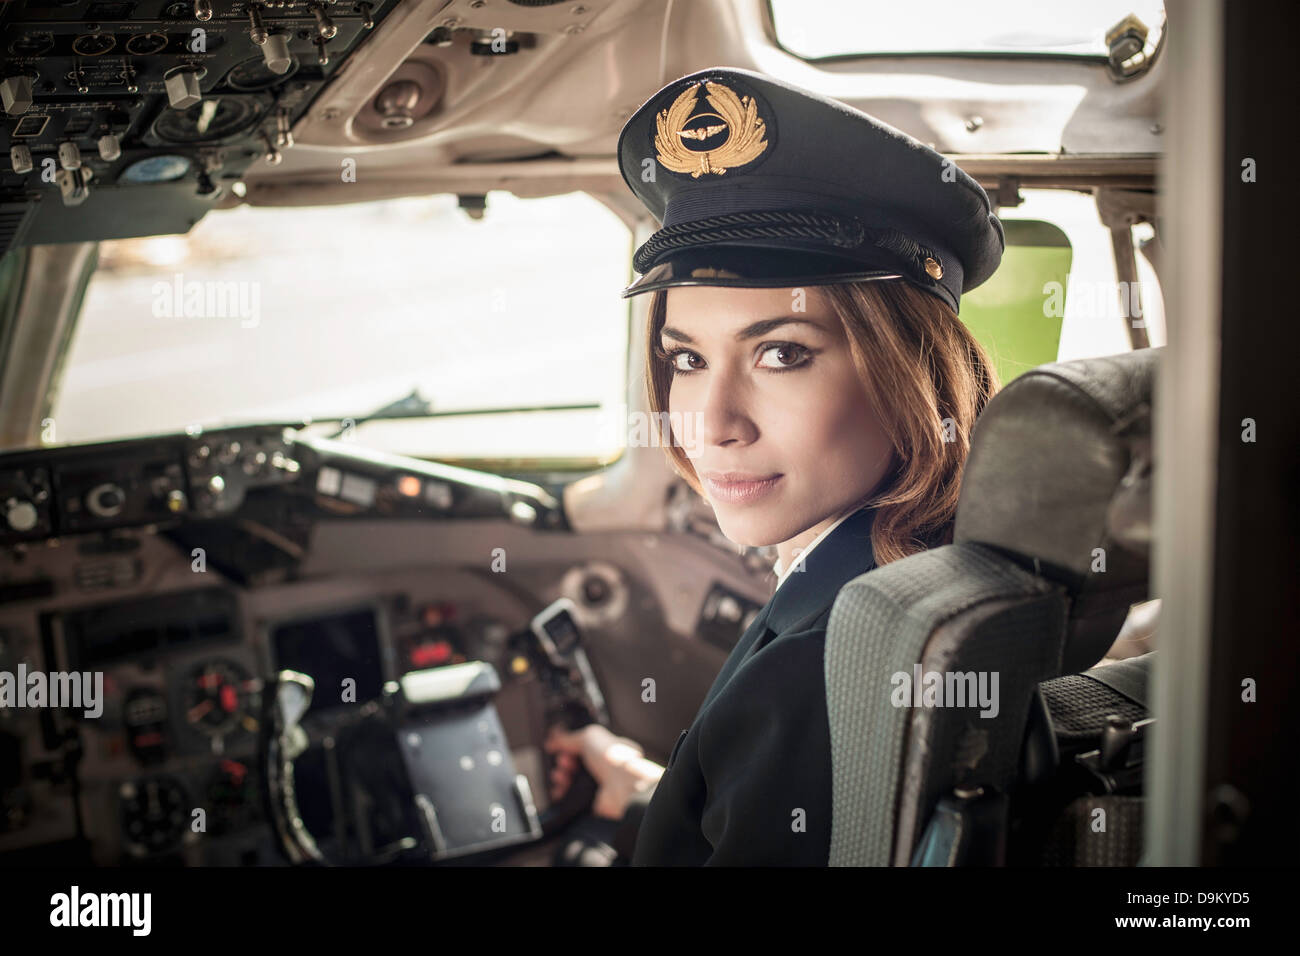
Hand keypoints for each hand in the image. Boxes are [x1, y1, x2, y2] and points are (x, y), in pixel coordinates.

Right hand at [544, 724, 664, 820]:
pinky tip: (558, 790)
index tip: (561, 748)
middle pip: (575, 763)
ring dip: (561, 776)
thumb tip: (552, 741)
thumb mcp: (589, 737)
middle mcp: (604, 766)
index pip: (583, 746)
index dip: (570, 747)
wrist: (622, 788)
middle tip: (564, 764)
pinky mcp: (591, 800)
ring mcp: (598, 784)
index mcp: (607, 748)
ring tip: (560, 777)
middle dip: (564, 762)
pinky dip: (562, 793)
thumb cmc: (611, 758)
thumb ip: (569, 738)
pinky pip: (572, 795)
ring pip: (572, 779)